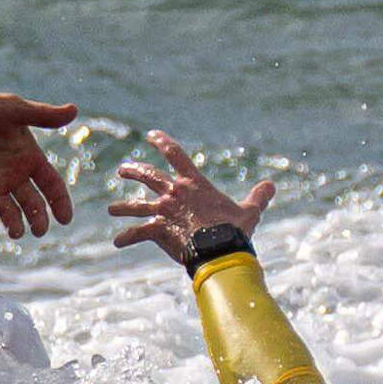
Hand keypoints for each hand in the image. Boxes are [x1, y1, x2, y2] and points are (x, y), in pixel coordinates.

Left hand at [0, 85, 79, 240]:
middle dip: (38, 219)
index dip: (60, 201)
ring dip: (14, 224)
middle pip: (32, 204)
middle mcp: (12, 175)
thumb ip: (42, 115)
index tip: (65, 219)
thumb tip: (75, 110)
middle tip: (38, 231)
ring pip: (8, 213)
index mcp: (27, 157)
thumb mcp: (13, 110)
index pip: (51, 184)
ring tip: (16, 232)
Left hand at [111, 131, 276, 261]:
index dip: (162, 142)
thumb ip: (258, 197)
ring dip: (123, 206)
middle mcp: (175, 192)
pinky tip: (117, 242)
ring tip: (111, 209)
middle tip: (122, 170)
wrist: (220, 249)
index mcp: (195, 183)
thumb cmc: (234, 229)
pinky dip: (126, 238)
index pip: (176, 154)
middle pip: (148, 176)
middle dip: (134, 171)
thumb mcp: (249, 212)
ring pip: (136, 205)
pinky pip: (137, 233)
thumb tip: (271, 186)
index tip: (151, 135)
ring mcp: (164, 210)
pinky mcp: (157, 229)